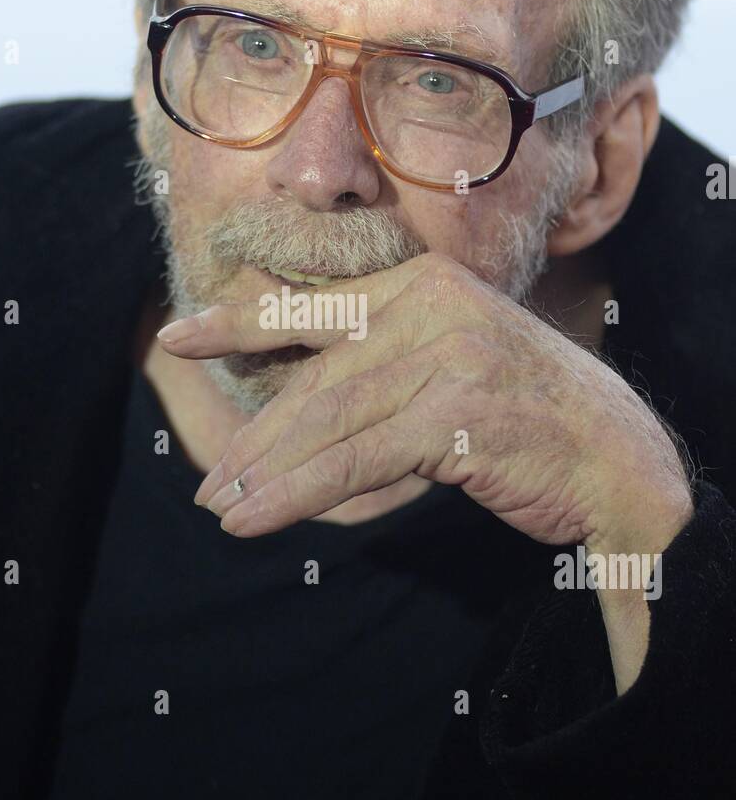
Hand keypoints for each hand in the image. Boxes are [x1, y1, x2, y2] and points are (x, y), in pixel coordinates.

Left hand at [160, 253, 693, 688]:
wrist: (622, 460)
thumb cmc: (532, 417)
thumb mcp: (453, 366)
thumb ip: (387, 362)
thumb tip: (304, 399)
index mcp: (426, 281)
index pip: (315, 306)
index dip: (240, 321)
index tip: (178, 335)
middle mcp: (432, 304)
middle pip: (317, 375)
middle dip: (254, 435)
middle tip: (208, 480)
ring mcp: (445, 353)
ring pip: (328, 419)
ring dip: (266, 471)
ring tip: (220, 507)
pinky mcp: (454, 412)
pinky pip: (354, 458)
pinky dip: (297, 492)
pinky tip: (256, 518)